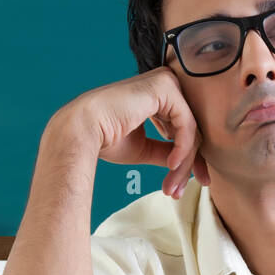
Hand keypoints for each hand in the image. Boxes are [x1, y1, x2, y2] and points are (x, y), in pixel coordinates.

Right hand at [48, 66, 208, 198]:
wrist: (83, 132)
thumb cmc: (105, 139)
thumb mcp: (144, 148)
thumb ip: (166, 151)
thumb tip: (184, 163)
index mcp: (157, 96)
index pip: (184, 128)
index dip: (188, 159)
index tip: (189, 184)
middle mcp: (164, 85)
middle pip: (191, 129)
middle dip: (188, 164)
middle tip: (180, 191)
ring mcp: (166, 82)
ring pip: (191, 130)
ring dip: (184, 163)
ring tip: (172, 184)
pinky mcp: (165, 87)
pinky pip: (187, 124)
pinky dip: (183, 148)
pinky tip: (171, 165)